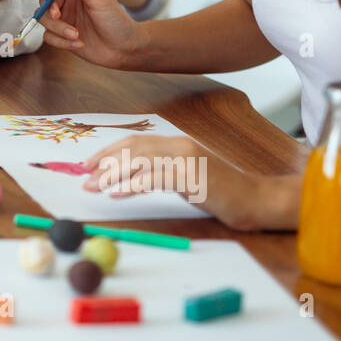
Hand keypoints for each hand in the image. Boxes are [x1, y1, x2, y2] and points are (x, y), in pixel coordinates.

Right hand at [37, 0, 148, 69]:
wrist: (124, 48)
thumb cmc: (115, 20)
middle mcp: (66, 2)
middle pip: (44, 1)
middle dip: (49, 9)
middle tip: (58, 16)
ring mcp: (63, 20)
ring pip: (44, 20)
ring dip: (58, 29)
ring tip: (76, 35)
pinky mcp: (61, 37)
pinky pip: (49, 37)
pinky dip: (61, 42)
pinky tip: (79, 44)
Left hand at [78, 135, 298, 230]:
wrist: (257, 200)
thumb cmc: (221, 192)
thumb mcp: (186, 176)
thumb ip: (161, 172)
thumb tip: (128, 177)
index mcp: (176, 143)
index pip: (134, 141)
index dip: (107, 151)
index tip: (87, 164)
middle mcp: (179, 145)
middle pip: (131, 148)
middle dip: (104, 162)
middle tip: (84, 177)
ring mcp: (186, 159)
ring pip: (139, 160)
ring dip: (112, 173)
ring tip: (94, 185)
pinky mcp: (192, 177)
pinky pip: (155, 177)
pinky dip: (132, 184)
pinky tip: (117, 193)